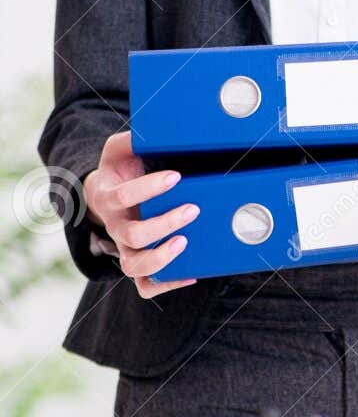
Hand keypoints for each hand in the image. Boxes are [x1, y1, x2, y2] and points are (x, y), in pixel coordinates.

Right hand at [82, 131, 196, 297]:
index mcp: (107, 198)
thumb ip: (130, 140)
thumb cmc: (119, 170)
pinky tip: (191, 274)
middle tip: (192, 209)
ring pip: (133, 266)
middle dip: (163, 224)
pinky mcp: (138, 262)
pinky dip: (165, 284)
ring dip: (160, 258)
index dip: (147, 189)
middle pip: (131, 235)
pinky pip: (145, 286)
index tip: (175, 176)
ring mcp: (125, 248)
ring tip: (185, 243)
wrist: (105, 196)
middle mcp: (114, 227)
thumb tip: (150, 130)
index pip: (122, 197)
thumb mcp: (118, 151)